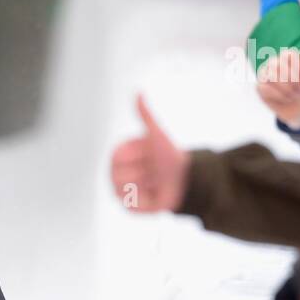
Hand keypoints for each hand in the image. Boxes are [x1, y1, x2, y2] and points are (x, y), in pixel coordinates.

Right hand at [110, 95, 190, 213]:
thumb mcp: (157, 134)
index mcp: (118, 156)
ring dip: (144, 186)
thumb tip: (138, 92)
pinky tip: (153, 195)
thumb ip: (146, 115)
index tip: (148, 154)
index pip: (114, 157)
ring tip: (154, 182)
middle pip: (115, 176)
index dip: (135, 156)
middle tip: (153, 170)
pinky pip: (128, 206)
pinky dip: (144, 202)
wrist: (185, 178)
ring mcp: (121, 191)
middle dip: (141, 172)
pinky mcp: (130, 208)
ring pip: (120, 191)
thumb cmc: (169, 155)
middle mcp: (115, 173)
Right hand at [256, 50, 299, 128]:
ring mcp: (264, 74)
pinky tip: (286, 99)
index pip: (288, 55)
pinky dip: (279, 96)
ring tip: (294, 96)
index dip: (298, 68)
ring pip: (271, 77)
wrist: (298, 107)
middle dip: (291, 81)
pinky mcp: (259, 86)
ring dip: (286, 89)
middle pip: (278, 65)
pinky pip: (265, 88)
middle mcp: (274, 63)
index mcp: (287, 58)